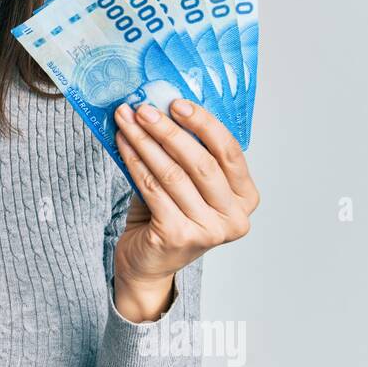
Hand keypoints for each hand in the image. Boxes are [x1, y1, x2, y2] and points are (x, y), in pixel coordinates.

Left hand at [112, 99, 259, 317]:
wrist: (148, 263)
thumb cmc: (168, 216)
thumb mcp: (186, 183)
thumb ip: (185, 153)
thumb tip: (162, 107)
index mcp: (245, 198)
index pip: (230, 152)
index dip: (204, 124)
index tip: (177, 103)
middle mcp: (234, 217)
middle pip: (201, 162)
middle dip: (169, 130)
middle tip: (144, 109)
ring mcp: (208, 230)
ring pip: (173, 173)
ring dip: (145, 142)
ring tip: (126, 121)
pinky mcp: (178, 236)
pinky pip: (152, 188)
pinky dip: (135, 161)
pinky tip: (122, 145)